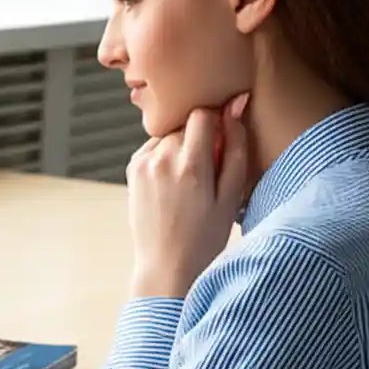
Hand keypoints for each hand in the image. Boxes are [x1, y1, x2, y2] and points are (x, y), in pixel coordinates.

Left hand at [127, 93, 250, 297]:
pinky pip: (154, 147)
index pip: (202, 113)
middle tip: (208, 171)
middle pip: (185, 124)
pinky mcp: (132, 169)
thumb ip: (236, 146)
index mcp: (190, 165)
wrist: (166, 263)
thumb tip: (236, 104)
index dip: (217, 122)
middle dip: (200, 138)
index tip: (223, 141)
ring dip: (182, 147)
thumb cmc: (206, 235)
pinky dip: (166, 156)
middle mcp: (161, 159)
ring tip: (189, 181)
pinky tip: (174, 182)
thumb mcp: (231, 194)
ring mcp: (142, 163)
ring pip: (169, 134)